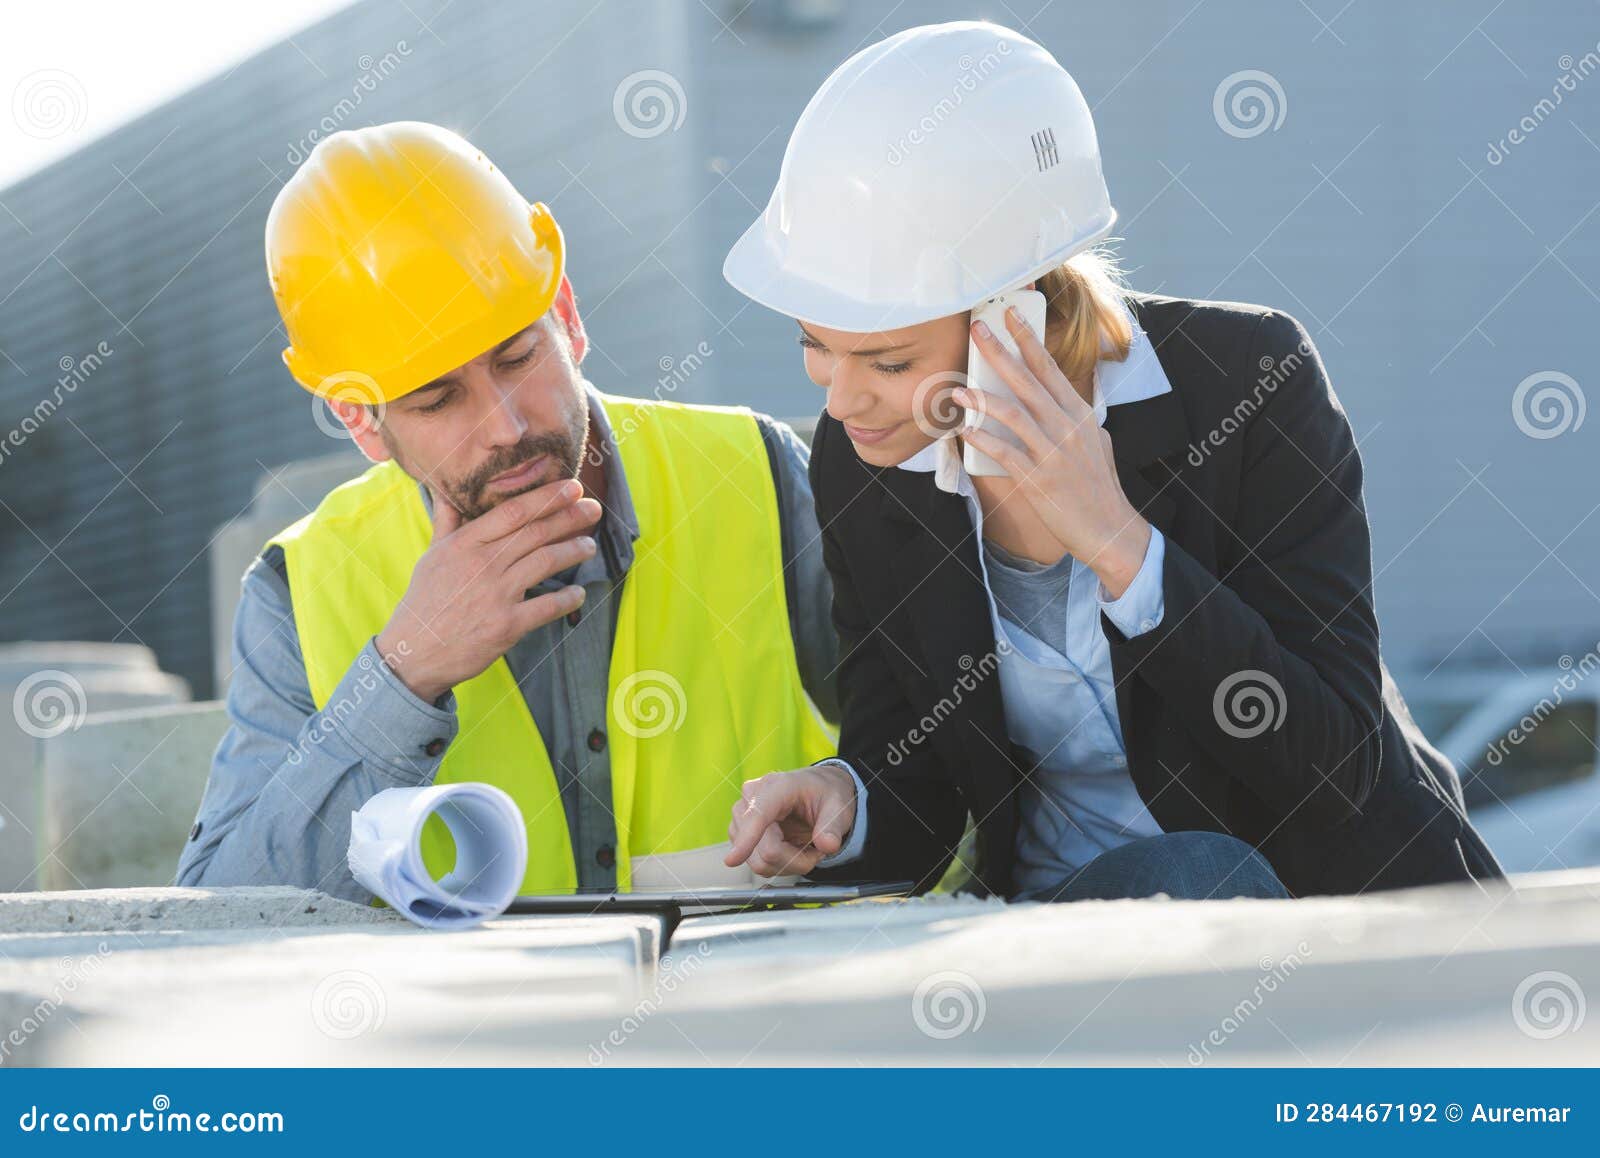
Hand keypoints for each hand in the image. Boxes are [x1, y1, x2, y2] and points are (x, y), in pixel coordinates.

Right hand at [375, 478, 603, 701]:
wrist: (413, 652)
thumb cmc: (424, 601)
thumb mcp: (432, 556)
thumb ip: (447, 523)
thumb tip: (447, 492)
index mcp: (465, 544)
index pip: (512, 511)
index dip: (547, 497)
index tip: (572, 487)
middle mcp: (482, 565)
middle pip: (535, 532)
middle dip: (570, 517)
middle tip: (593, 509)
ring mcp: (495, 595)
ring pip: (545, 562)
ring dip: (573, 551)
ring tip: (589, 545)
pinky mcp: (506, 626)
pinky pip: (547, 607)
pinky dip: (568, 598)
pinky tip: (579, 592)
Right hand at [725, 763, 857, 876]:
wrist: (817, 791)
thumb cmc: (825, 794)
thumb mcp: (839, 807)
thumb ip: (834, 827)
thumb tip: (828, 845)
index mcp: (777, 786)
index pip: (757, 815)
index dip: (746, 840)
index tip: (732, 860)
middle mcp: (752, 798)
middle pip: (764, 849)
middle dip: (794, 860)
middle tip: (817, 851)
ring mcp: (743, 816)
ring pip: (758, 861)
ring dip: (787, 864)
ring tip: (805, 848)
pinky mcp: (740, 833)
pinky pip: (756, 862)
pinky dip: (778, 864)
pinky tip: (791, 849)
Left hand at [959, 309, 1150, 597]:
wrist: (1108, 528)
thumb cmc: (1098, 487)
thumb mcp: (1096, 443)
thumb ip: (1077, 420)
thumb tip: (1060, 403)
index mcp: (1080, 414)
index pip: (1050, 369)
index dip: (1028, 340)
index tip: (1010, 316)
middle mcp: (1066, 427)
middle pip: (1027, 381)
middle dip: (1000, 352)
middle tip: (977, 330)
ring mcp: (1051, 452)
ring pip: (1012, 413)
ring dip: (982, 397)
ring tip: (959, 388)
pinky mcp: (1036, 478)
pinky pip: (1003, 452)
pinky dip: (982, 439)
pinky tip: (964, 430)